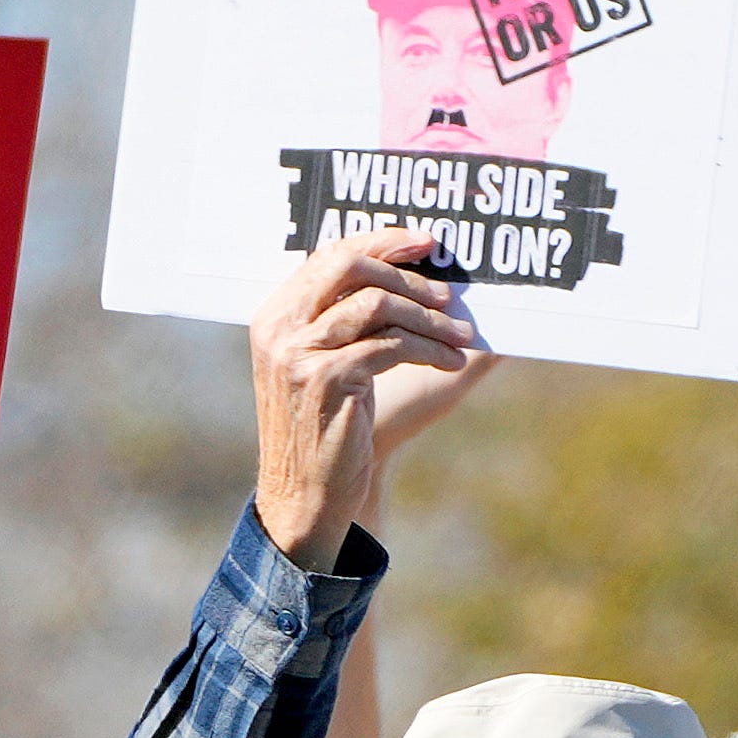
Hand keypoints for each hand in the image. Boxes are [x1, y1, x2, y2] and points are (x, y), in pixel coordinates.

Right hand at [250, 228, 481, 563]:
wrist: (305, 495)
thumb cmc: (326, 429)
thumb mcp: (329, 365)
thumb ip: (350, 320)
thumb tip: (412, 277)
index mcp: (276, 314)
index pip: (331, 255)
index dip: (382, 242)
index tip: (427, 243)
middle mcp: (280, 327)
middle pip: (350, 266)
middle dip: (407, 274)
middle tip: (448, 294)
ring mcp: (298, 353)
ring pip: (377, 305)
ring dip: (429, 318)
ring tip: (461, 335)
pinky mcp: (325, 380)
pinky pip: (390, 345)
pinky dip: (429, 349)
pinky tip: (452, 361)